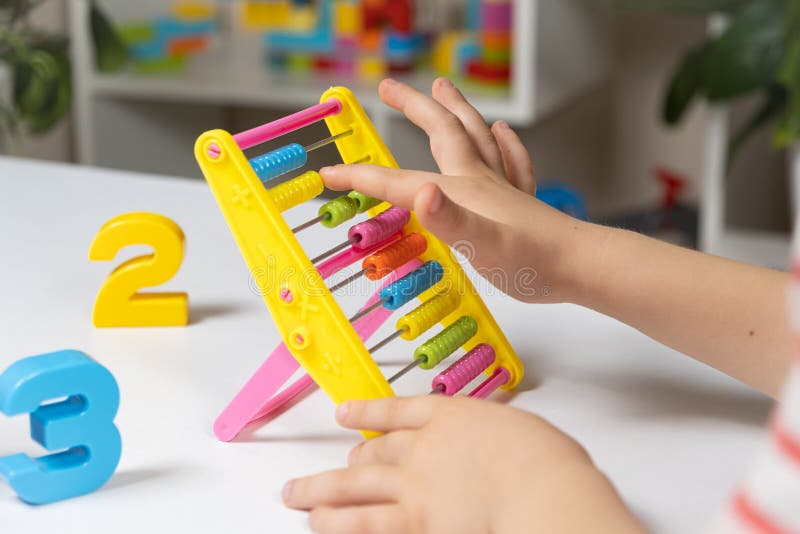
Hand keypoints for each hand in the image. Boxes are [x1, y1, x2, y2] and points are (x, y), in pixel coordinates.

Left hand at [282, 396, 643, 533]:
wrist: (543, 490)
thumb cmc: (546, 461)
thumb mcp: (519, 430)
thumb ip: (493, 436)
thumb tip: (493, 444)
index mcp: (451, 417)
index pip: (398, 410)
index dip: (367, 411)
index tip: (346, 411)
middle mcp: (424, 448)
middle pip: (374, 451)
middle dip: (349, 459)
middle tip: (334, 465)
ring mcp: (415, 487)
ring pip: (355, 487)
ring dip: (322, 492)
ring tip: (298, 496)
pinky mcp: (416, 523)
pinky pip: (368, 524)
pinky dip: (341, 524)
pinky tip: (322, 524)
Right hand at [320, 78, 583, 303]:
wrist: (580, 265)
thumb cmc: (531, 261)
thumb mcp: (481, 244)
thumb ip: (447, 220)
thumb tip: (418, 192)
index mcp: (459, 189)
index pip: (396, 181)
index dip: (360, 178)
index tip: (327, 173)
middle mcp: (478, 179)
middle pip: (442, 131)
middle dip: (413, 107)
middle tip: (390, 87)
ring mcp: (501, 187)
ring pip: (475, 137)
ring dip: (456, 110)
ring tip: (444, 87)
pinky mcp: (519, 202)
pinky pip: (510, 162)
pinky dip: (503, 144)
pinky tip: (501, 134)